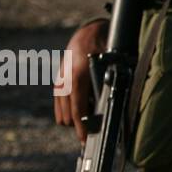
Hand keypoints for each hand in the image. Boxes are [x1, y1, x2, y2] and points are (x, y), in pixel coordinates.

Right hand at [54, 19, 107, 143]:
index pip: (77, 108)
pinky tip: (82, 109)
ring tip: (89, 120)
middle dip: (78, 125)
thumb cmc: (104, 48)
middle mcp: (65, 81)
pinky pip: (59, 105)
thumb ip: (110, 83)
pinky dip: (69, 111)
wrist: (87, 33)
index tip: (84, 138)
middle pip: (67, 115)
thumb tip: (113, 104)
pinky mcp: (58, 83)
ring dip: (73, 119)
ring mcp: (59, 82)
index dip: (81, 125)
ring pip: (61, 112)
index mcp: (78, 77)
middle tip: (92, 132)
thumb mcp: (111, 63)